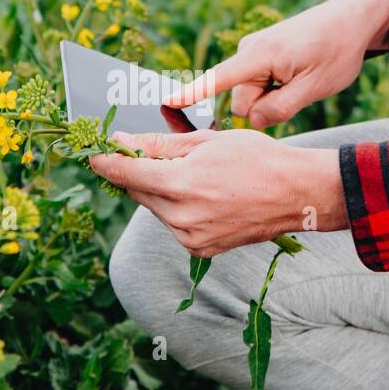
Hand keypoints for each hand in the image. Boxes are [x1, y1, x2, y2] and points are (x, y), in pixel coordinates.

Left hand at [89, 129, 347, 257]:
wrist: (297, 194)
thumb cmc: (257, 158)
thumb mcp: (206, 142)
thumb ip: (159, 145)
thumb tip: (121, 141)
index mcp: (180, 184)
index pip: (124, 173)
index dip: (104, 160)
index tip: (91, 152)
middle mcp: (181, 216)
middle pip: (137, 191)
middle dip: (136, 171)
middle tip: (142, 152)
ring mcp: (190, 237)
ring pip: (155, 208)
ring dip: (159, 190)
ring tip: (192, 174)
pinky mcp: (200, 248)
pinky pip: (174, 224)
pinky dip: (178, 208)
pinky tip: (204, 195)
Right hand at [164, 0, 388, 128]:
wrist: (352, 19)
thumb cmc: (337, 51)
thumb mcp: (315, 87)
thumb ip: (281, 109)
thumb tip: (252, 121)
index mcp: (259, 56)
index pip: (217, 80)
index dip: (191, 93)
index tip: (166, 102)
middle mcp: (248, 51)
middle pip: (241, 101)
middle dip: (266, 106)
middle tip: (300, 91)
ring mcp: (252, 52)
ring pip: (250, 95)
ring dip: (273, 98)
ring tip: (303, 79)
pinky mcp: (258, 56)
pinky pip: (257, 84)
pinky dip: (275, 88)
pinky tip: (297, 75)